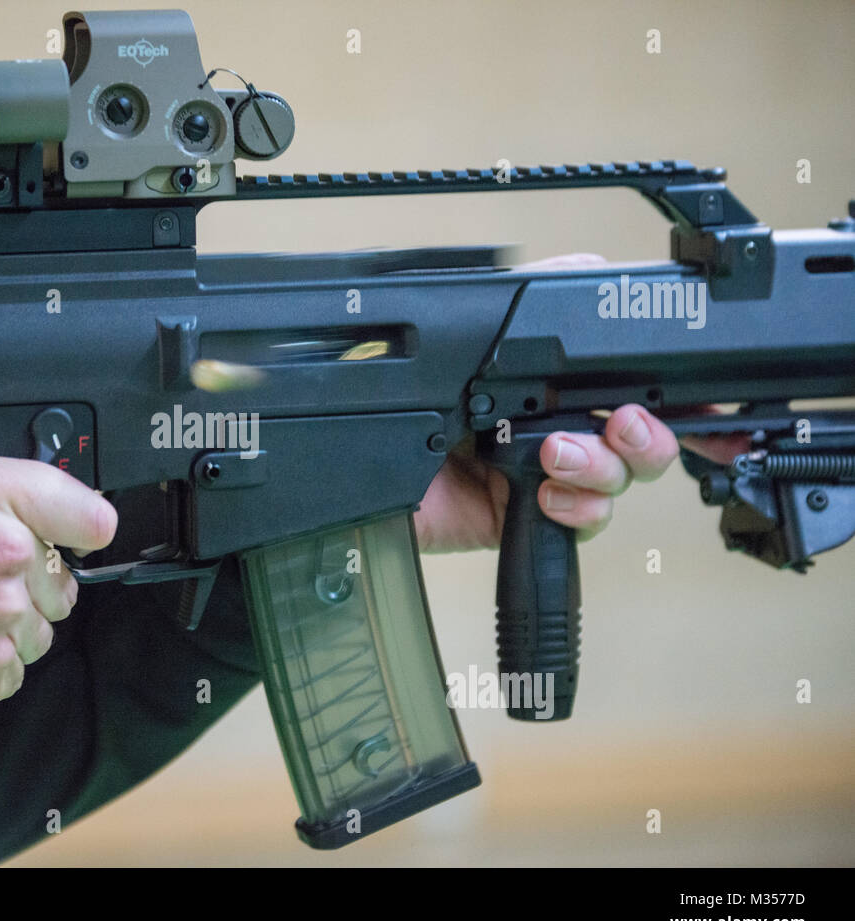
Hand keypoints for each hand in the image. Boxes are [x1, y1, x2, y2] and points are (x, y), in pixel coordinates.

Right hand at [0, 455, 116, 714]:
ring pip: (38, 630)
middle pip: (62, 582)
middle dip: (30, 583)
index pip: (92, 517)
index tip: (70, 536)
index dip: (81, 528)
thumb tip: (66, 513)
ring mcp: (4, 620)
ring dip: (9, 626)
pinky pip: (12, 671)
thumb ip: (9, 490)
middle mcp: (13, 560)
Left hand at [414, 253, 749, 552]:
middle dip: (648, 430)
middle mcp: (554, 420)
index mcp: (545, 372)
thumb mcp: (466, 330)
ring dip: (606, 465)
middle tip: (622, 424)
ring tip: (558, 457)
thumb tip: (593, 269)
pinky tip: (546, 495)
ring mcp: (545, 472)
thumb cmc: (393, 395)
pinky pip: (587, 518)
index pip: (627, 374)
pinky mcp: (529, 516)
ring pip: (622, 475)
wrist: (345, 471)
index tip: (709, 397)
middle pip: (643, 430)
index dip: (675, 387)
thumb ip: (529, 298)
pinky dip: (580, 507)